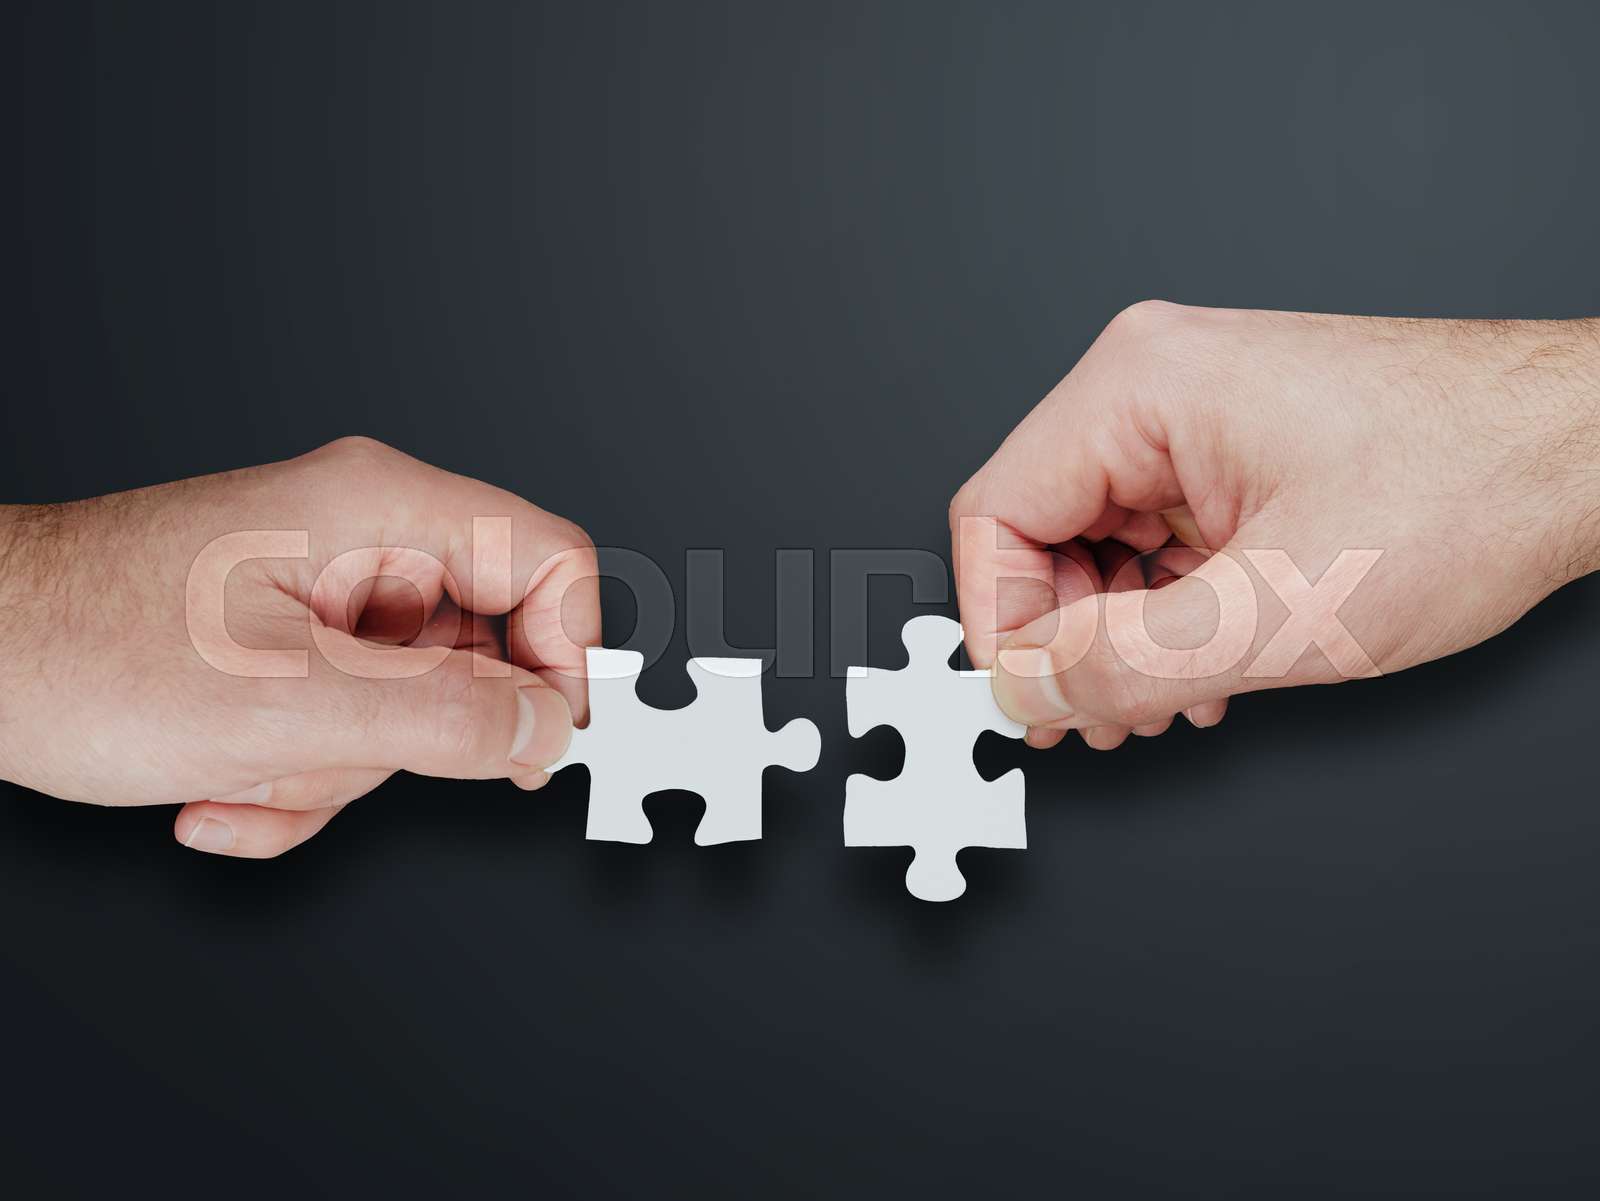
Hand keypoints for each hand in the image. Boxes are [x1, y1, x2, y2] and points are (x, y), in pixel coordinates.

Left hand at [0, 437, 599, 855]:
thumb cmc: (77, 650)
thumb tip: (548, 729)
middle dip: (408, 741)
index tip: (539, 743)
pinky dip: (295, 780)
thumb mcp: (285, 706)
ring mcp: (326, 592)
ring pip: (413, 708)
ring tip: (238, 767)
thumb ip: (442, 718)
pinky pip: (351, 729)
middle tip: (327, 755)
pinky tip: (218, 786)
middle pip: (482, 652)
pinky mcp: (293, 643)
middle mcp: (363, 537)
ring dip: (333, 771)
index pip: (548, 561)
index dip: (565, 657)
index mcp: (380, 509)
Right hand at [951, 302, 1599, 749]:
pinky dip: (1162, 613)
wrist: (1582, 450)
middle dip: (1065, 641)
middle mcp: (1156, 385)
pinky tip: (1204, 667)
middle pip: (1039, 532)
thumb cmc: (1469, 485)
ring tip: (1165, 703)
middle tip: (1099, 719)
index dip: (1003, 626)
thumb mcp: (1279, 611)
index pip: (996, 515)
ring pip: (1094, 545)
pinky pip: (1150, 540)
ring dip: (1117, 638)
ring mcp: (1195, 415)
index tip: (1034, 700)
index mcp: (1140, 387)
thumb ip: (1125, 663)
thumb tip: (1024, 688)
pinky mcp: (1230, 448)